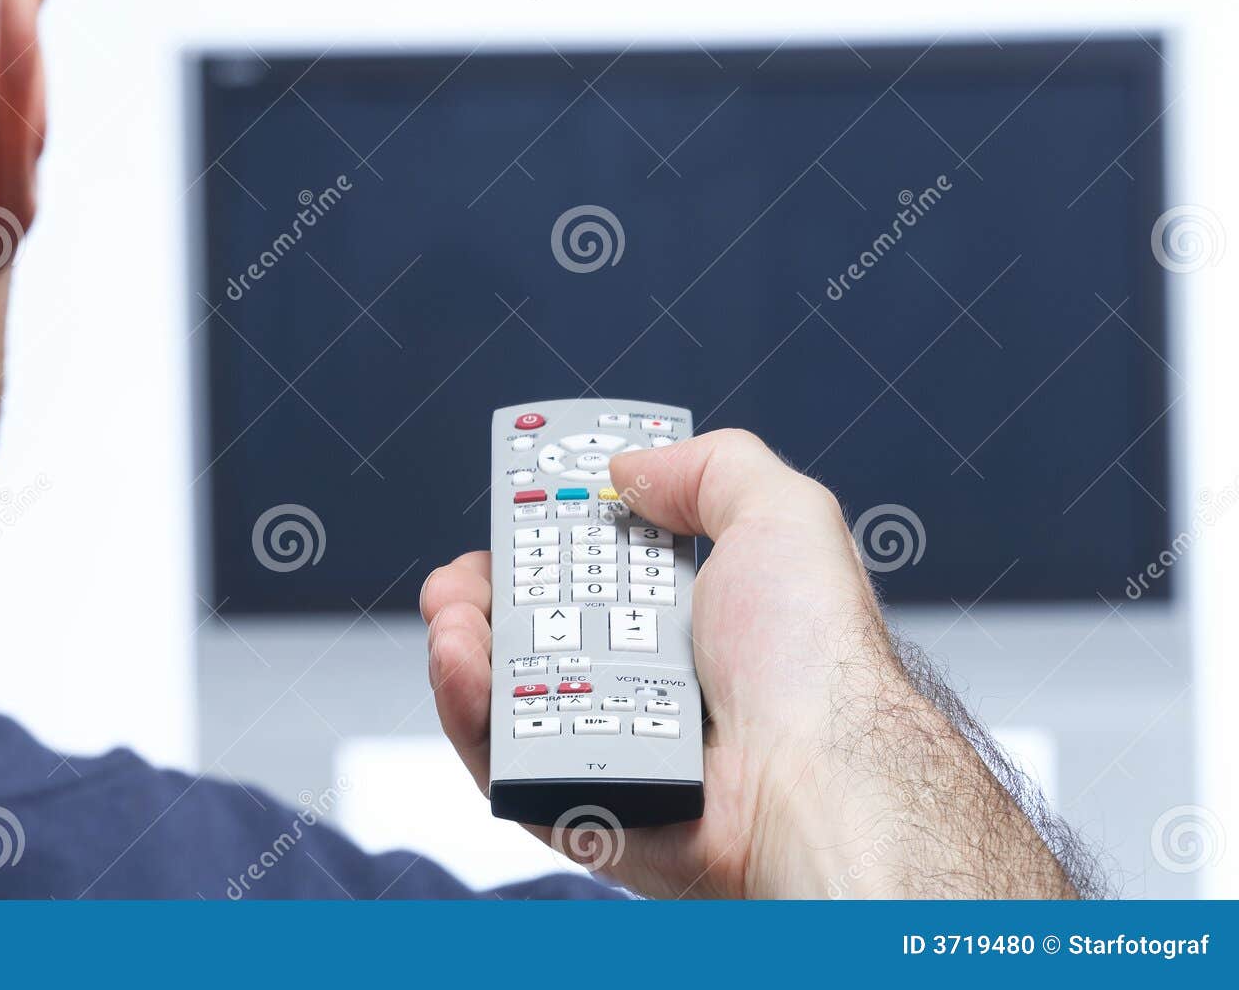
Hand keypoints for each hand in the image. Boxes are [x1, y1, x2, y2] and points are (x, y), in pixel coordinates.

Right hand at [420, 429, 1075, 897]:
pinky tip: (465, 669)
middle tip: (469, 574)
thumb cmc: (819, 668)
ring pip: (501, 694)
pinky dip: (467, 711)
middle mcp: (646, 685)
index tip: (513, 513)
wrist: (818, 782)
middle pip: (530, 630)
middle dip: (484, 591)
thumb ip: (711, 467)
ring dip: (462, 643)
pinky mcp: (575, 809)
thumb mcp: (784, 516)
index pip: (594, 573)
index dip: (545, 539)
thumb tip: (628, 467)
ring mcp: (606, 747)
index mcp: (691, 622)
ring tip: (456, 619)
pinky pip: (498, 763)